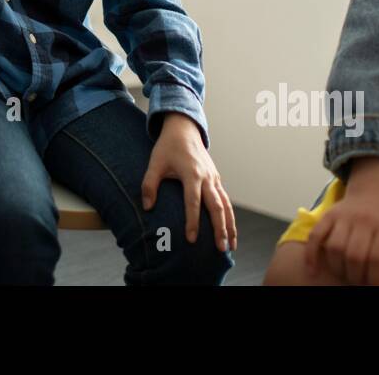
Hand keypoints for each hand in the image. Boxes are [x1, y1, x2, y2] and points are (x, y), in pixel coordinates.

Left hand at [141, 113, 235, 251]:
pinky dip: (229, 217)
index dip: (192, 221)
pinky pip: (226, 200)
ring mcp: (214, 178)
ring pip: (226, 205)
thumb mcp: (155, 163)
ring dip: (230, 226)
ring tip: (231, 246)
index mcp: (191, 173)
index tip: (191, 239)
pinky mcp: (216, 179)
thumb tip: (147, 208)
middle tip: (221, 248)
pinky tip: (230, 231)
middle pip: (216, 206)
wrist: (184, 129)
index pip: (193, 201)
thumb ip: (149, 185)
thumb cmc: (168, 147)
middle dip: (220, 229)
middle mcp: (206, 177)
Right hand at [305, 157, 378, 284]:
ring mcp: (344, 216)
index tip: (373, 287)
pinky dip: (311, 254)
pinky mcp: (328, 214)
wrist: (374, 193)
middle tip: (357, 282)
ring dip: (337, 268)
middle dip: (355, 276)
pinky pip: (315, 235)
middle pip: (355, 256)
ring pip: (335, 247)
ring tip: (344, 275)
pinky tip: (313, 270)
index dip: (375, 279)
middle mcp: (364, 221)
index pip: (378, 259)